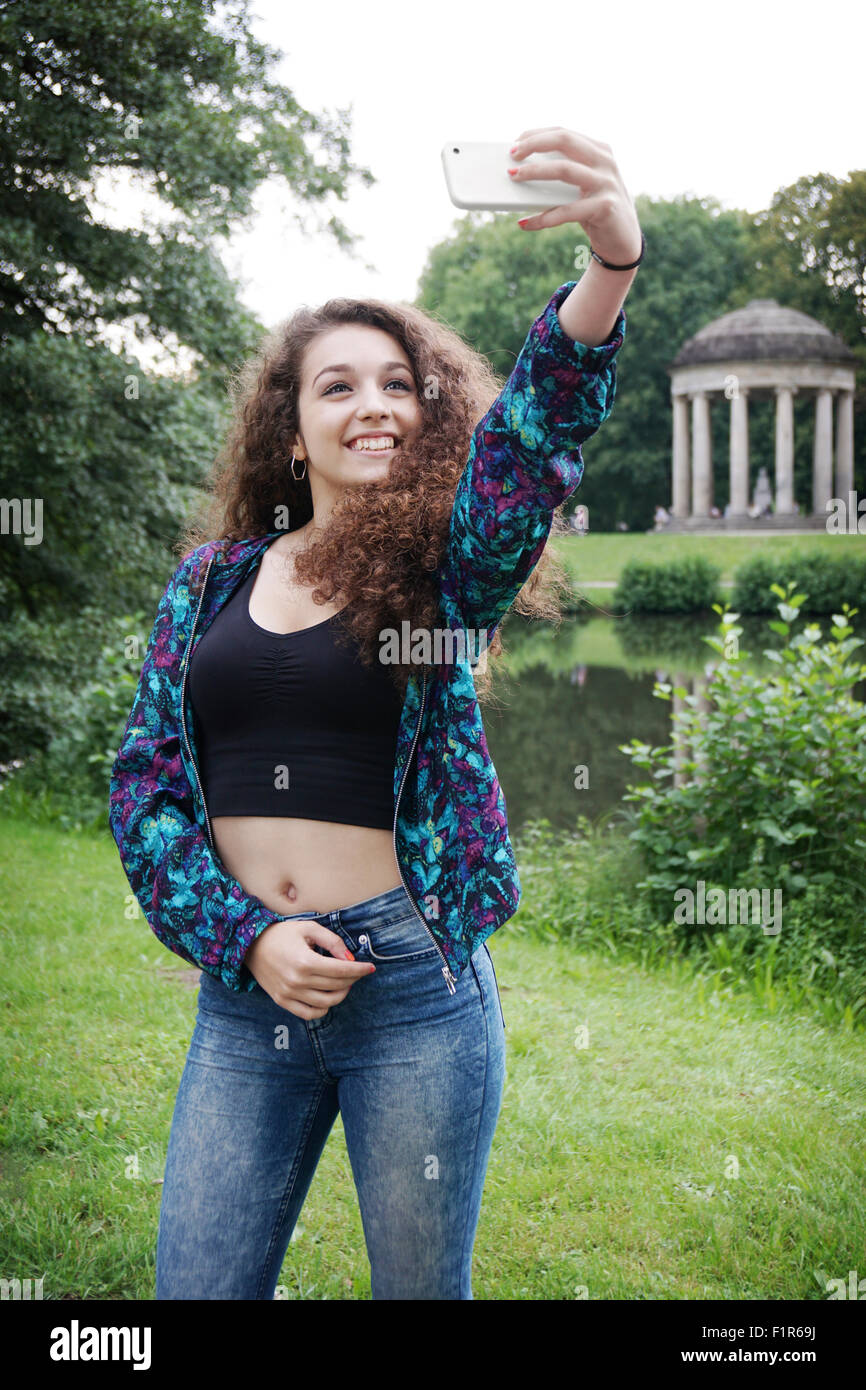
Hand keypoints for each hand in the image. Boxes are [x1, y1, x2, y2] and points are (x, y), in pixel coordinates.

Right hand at [245, 917, 375, 1018]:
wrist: (251, 946)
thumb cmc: (282, 934)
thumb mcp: (309, 928)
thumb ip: (332, 941)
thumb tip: (350, 958)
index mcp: (305, 961)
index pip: (341, 970)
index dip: (359, 969)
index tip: (370, 968)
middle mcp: (297, 981)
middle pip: (336, 985)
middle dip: (352, 979)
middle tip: (358, 972)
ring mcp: (289, 993)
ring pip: (326, 1002)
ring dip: (341, 994)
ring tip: (344, 984)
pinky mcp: (282, 1001)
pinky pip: (309, 1014)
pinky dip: (323, 1009)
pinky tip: (328, 997)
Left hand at [508, 125, 641, 263]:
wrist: (624, 241)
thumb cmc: (595, 209)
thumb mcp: (584, 185)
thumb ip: (564, 173)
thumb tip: (522, 172)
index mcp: (599, 150)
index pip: (564, 132)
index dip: (537, 134)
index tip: (515, 143)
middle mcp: (605, 161)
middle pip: (564, 140)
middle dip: (534, 144)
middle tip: (512, 155)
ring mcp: (606, 183)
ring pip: (564, 169)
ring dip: (535, 171)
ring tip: (514, 177)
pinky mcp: (605, 207)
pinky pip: (566, 211)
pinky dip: (543, 218)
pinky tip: (526, 223)